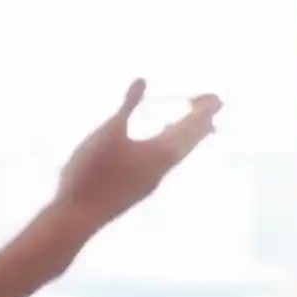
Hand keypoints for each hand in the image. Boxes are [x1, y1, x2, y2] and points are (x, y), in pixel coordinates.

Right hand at [54, 78, 222, 229]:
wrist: (79, 216)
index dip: (203, 111)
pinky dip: (175, 147)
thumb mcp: (109, 132)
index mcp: (161, 152)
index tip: (217, 99)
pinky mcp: (142, 187)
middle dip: (202, 121)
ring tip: (201, 126)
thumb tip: (142, 80)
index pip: (191, 127)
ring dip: (191, 136)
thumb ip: (127, 106)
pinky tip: (164, 147)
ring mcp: (153, 179)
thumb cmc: (92, 172)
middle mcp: (164, 166)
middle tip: (214, 106)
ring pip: (180, 153)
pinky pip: (168, 161)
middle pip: (191, 140)